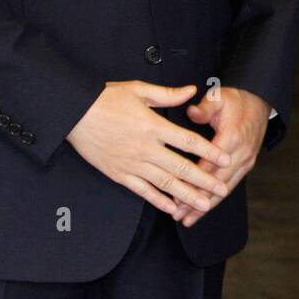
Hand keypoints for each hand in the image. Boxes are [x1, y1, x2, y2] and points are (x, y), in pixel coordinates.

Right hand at [66, 81, 231, 219]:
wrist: (74, 114)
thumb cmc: (106, 98)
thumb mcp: (138, 89)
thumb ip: (168, 94)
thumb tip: (192, 90)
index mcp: (152, 126)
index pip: (187, 141)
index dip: (208, 151)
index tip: (224, 158)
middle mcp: (145, 148)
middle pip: (180, 168)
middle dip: (203, 180)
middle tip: (220, 189)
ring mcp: (132, 164)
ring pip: (164, 184)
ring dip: (186, 196)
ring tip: (204, 205)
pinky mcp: (120, 174)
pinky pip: (143, 191)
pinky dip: (159, 201)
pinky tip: (172, 208)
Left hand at [175, 86, 270, 227]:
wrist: (259, 101)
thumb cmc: (235, 100)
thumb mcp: (219, 97)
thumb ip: (205, 107)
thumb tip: (192, 113)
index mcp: (232, 137)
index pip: (210, 164)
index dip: (193, 179)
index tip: (176, 191)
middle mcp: (240, 154)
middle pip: (216, 182)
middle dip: (196, 199)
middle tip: (177, 213)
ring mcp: (245, 162)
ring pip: (224, 189)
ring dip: (205, 205)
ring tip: (186, 219)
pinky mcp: (246, 166)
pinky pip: (230, 186)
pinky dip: (216, 200)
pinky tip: (203, 210)